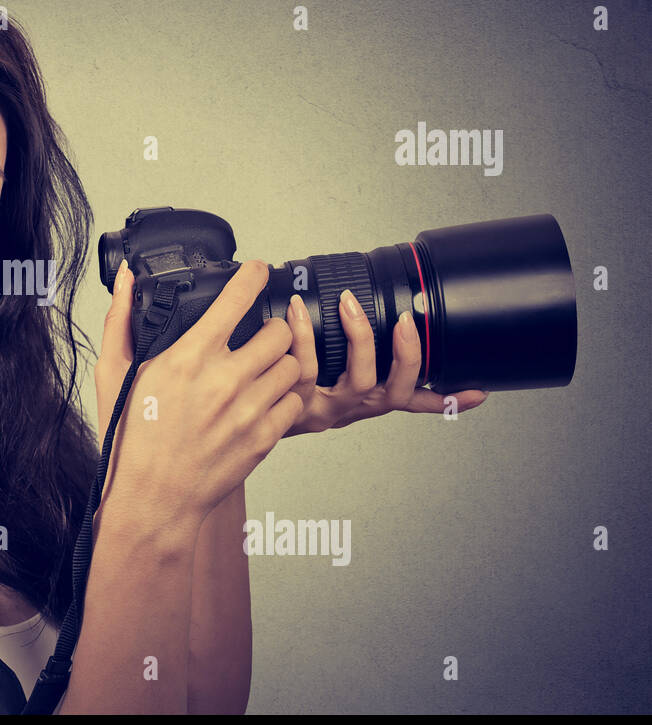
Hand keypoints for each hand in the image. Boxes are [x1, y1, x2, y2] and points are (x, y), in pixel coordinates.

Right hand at [95, 258, 303, 526]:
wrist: (152, 498)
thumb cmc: (131, 438)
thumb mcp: (113, 373)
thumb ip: (122, 320)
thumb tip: (128, 279)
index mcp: (187, 358)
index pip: (236, 299)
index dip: (254, 276)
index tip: (259, 270)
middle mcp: (223, 380)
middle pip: (278, 331)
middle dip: (271, 327)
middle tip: (259, 335)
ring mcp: (248, 411)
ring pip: (292, 365)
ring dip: (280, 362)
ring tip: (263, 369)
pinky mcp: (264, 438)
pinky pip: (294, 402)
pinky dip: (283, 397)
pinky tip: (263, 400)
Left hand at [281, 289, 487, 435]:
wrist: (245, 423)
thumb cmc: (292, 388)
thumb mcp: (333, 378)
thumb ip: (356, 355)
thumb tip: (365, 310)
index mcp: (366, 400)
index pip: (414, 400)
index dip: (448, 398)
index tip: (478, 392)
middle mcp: (350, 406)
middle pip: (393, 389)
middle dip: (405, 354)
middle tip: (404, 321)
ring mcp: (324, 406)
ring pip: (356, 379)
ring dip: (357, 336)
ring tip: (348, 302)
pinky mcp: (291, 401)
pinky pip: (304, 370)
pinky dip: (301, 337)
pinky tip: (294, 315)